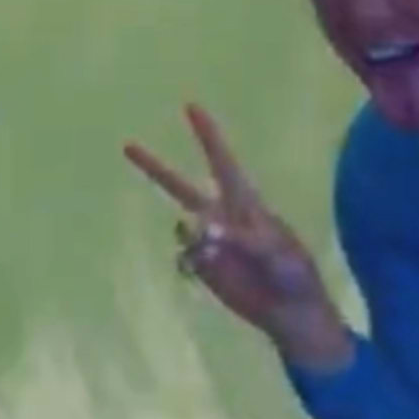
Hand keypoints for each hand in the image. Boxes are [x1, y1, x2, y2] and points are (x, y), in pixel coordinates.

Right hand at [125, 104, 333, 344]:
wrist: (289, 312)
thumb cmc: (292, 274)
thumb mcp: (274, 252)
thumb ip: (239, 237)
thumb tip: (204, 229)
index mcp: (245, 203)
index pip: (222, 161)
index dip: (208, 134)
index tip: (191, 106)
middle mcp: (221, 216)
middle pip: (181, 187)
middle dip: (155, 167)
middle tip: (126, 144)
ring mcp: (209, 242)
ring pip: (182, 224)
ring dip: (191, 233)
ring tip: (214, 249)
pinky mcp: (202, 266)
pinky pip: (183, 254)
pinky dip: (190, 258)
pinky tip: (205, 268)